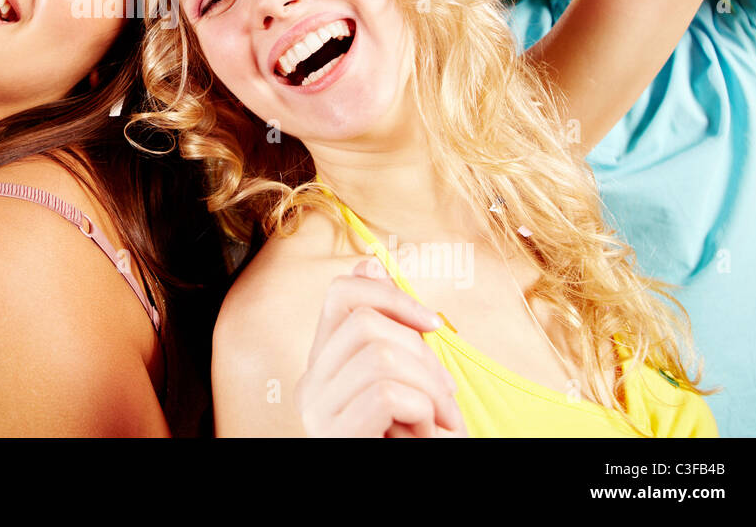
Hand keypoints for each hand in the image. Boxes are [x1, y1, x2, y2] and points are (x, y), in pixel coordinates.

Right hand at [293, 259, 466, 437]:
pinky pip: (387, 394)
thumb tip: (366, 263)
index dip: (391, 294)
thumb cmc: (410, 440)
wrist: (412, 493)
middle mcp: (310, 386)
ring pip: (382, 356)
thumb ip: (386, 330)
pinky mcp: (335, 437)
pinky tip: (425, 435)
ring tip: (439, 421)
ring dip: (429, 389)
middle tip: (445, 397)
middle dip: (422, 354)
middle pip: (366, 322)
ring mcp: (318, 414)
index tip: (433, 324)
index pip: (340, 294)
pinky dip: (422, 411)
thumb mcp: (403, 380)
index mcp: (323, 365)